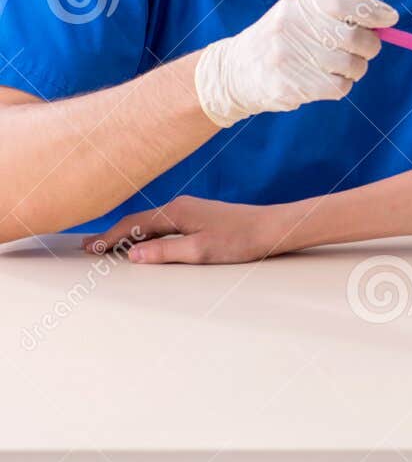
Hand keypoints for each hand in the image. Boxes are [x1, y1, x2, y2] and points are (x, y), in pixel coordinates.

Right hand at [83, 197, 280, 264]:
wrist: (272, 228)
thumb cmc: (240, 239)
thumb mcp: (201, 251)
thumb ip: (165, 252)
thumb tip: (132, 254)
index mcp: (177, 212)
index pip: (134, 225)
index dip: (110, 238)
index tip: (90, 248)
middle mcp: (180, 207)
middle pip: (138, 222)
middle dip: (114, 235)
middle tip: (89, 247)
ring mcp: (190, 211)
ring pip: (151, 223)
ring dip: (130, 235)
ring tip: (109, 247)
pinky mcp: (199, 218)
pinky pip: (164, 225)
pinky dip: (148, 234)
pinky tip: (145, 242)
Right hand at [194, 0, 397, 128]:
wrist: (236, 71)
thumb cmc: (281, 40)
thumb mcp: (299, 14)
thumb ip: (337, 13)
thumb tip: (386, 18)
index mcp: (297, 5)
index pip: (343, 1)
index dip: (372, 10)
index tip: (390, 18)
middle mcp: (292, 28)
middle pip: (354, 38)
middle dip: (371, 45)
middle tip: (368, 49)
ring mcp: (290, 59)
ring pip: (352, 66)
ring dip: (357, 68)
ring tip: (342, 66)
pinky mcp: (291, 86)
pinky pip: (339, 87)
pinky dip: (342, 85)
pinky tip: (327, 80)